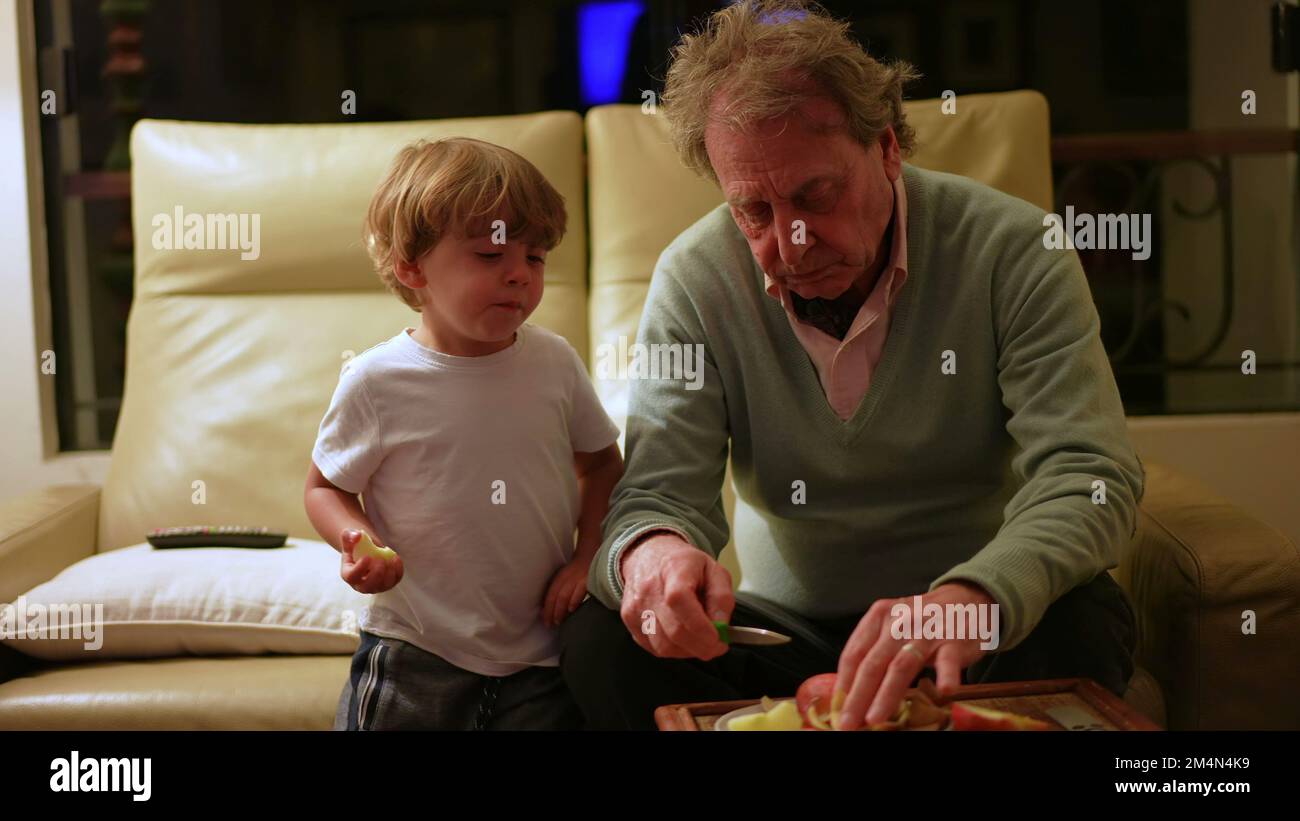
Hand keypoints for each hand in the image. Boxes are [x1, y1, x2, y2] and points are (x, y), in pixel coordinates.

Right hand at [339, 529, 403, 593]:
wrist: (368, 550)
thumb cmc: (356, 545)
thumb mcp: (349, 538)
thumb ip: (349, 535)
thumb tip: (357, 536)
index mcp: (348, 575)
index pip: (352, 577)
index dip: (360, 568)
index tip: (367, 556)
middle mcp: (361, 585)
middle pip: (368, 587)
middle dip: (376, 573)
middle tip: (381, 559)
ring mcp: (376, 586)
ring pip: (383, 586)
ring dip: (389, 572)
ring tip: (390, 558)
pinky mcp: (388, 583)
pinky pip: (395, 580)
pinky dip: (398, 570)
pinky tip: (395, 558)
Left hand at [543, 558, 589, 626]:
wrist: (591, 555)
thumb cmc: (575, 572)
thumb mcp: (563, 578)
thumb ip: (556, 592)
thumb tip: (546, 610)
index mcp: (559, 578)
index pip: (550, 595)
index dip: (546, 609)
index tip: (545, 622)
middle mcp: (567, 578)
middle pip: (556, 596)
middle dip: (552, 611)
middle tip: (551, 624)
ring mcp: (578, 579)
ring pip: (565, 595)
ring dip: (561, 609)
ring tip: (559, 621)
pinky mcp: (589, 579)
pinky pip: (579, 590)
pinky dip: (574, 600)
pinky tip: (571, 609)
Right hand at [618, 532, 733, 659]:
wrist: (649, 555)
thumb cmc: (684, 564)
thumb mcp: (714, 570)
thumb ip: (722, 598)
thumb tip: (721, 627)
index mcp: (674, 569)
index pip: (680, 600)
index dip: (700, 626)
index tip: (718, 640)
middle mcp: (650, 588)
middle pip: (673, 630)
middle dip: (700, 647)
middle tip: (716, 646)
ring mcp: (636, 606)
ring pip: (663, 646)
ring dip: (687, 650)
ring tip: (698, 639)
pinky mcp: (629, 619)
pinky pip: (653, 648)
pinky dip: (672, 649)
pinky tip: (681, 637)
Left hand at [834, 581, 995, 729]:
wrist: (965, 599)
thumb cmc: (922, 621)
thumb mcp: (893, 625)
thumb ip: (874, 652)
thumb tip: (850, 692)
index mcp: (878, 617)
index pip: (854, 653)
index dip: (843, 684)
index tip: (836, 710)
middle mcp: (898, 622)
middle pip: (872, 663)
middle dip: (857, 697)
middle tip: (848, 723)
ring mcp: (926, 631)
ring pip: (902, 665)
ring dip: (886, 694)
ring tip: (875, 718)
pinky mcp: (954, 640)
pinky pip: (948, 660)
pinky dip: (946, 676)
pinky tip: (944, 692)